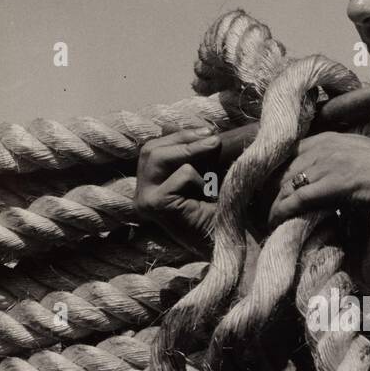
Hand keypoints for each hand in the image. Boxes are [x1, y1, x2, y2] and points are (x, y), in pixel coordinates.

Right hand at [134, 125, 221, 247]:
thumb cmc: (220, 213)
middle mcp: (141, 195)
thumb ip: (192, 154)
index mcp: (149, 187)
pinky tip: (209, 198)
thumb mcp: (204, 175)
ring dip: (193, 154)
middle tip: (214, 138)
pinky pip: (182, 175)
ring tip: (215, 160)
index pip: (153, 149)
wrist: (228, 245)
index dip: (178, 135)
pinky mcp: (155, 205)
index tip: (207, 130)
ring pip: (161, 157)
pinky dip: (202, 181)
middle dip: (184, 139)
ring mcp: (144, 201)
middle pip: (151, 149)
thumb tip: (185, 125)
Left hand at [268, 132, 369, 226]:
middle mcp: (323, 146)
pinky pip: (297, 199)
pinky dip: (282, 212)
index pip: (286, 153)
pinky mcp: (334, 183)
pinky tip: (275, 224)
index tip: (264, 192)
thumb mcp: (356, 160)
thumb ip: (334, 165)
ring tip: (267, 222)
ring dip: (272, 205)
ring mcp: (328, 163)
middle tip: (260, 211)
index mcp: (328, 138)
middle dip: (267, 192)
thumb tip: (318, 185)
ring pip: (285, 184)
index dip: (272, 175)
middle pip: (281, 169)